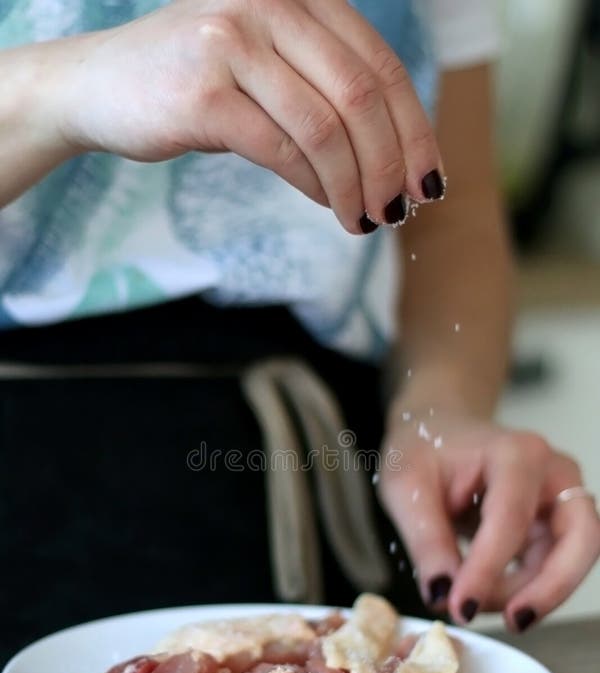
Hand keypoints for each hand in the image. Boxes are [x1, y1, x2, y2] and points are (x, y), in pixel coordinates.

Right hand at [51, 0, 442, 232]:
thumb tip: (392, 156)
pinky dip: (315, 186)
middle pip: (361, 97)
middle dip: (390, 164)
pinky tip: (328, 205)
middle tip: (399, 210)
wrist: (99, 87)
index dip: (414, 129)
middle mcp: (270, 3)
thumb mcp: (268, 66)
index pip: (380, 66)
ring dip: (354, 185)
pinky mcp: (205, 92)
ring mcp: (234, 42)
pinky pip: (282, 150)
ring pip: (325, 128)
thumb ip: (323, 88)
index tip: (428, 180)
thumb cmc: (194, 83)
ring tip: (365, 219)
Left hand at [378, 408, 599, 630]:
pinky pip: (556, 565)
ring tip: (475, 605)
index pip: (511, 518)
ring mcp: (560, 497)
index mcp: (515, 452)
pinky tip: (487, 598)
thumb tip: (442, 592)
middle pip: (581, 537)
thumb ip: (425, 539)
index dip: (488, 569)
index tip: (459, 605)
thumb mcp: (405, 487)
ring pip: (574, 558)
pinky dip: (527, 590)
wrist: (436, 431)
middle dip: (549, 588)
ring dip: (533, 594)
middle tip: (509, 620)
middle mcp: (552, 472)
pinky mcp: (556, 522)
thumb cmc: (422, 449)